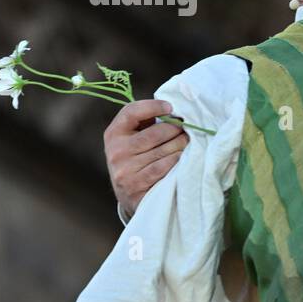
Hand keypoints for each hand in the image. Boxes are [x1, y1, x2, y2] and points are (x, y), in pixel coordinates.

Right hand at [104, 99, 186, 219]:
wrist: (129, 195)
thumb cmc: (137, 158)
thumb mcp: (132, 138)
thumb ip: (145, 122)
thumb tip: (171, 109)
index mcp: (113, 134)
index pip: (131, 112)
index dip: (153, 106)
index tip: (170, 107)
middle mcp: (116, 151)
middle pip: (155, 133)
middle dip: (176, 129)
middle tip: (188, 129)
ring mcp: (125, 170)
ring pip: (164, 152)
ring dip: (181, 146)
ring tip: (188, 143)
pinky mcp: (136, 186)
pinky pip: (164, 168)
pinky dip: (177, 161)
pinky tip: (184, 158)